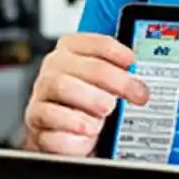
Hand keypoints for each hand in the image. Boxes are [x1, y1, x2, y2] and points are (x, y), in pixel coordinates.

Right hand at [23, 33, 150, 156]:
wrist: (63, 136)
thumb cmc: (86, 106)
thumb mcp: (103, 87)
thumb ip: (119, 76)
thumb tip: (142, 82)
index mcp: (70, 52)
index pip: (90, 42)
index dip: (113, 50)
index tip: (132, 61)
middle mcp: (53, 70)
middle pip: (78, 65)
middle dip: (113, 79)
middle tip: (135, 94)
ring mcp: (42, 95)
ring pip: (59, 86)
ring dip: (89, 99)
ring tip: (107, 112)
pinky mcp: (36, 121)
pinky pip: (51, 119)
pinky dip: (72, 126)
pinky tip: (87, 132)